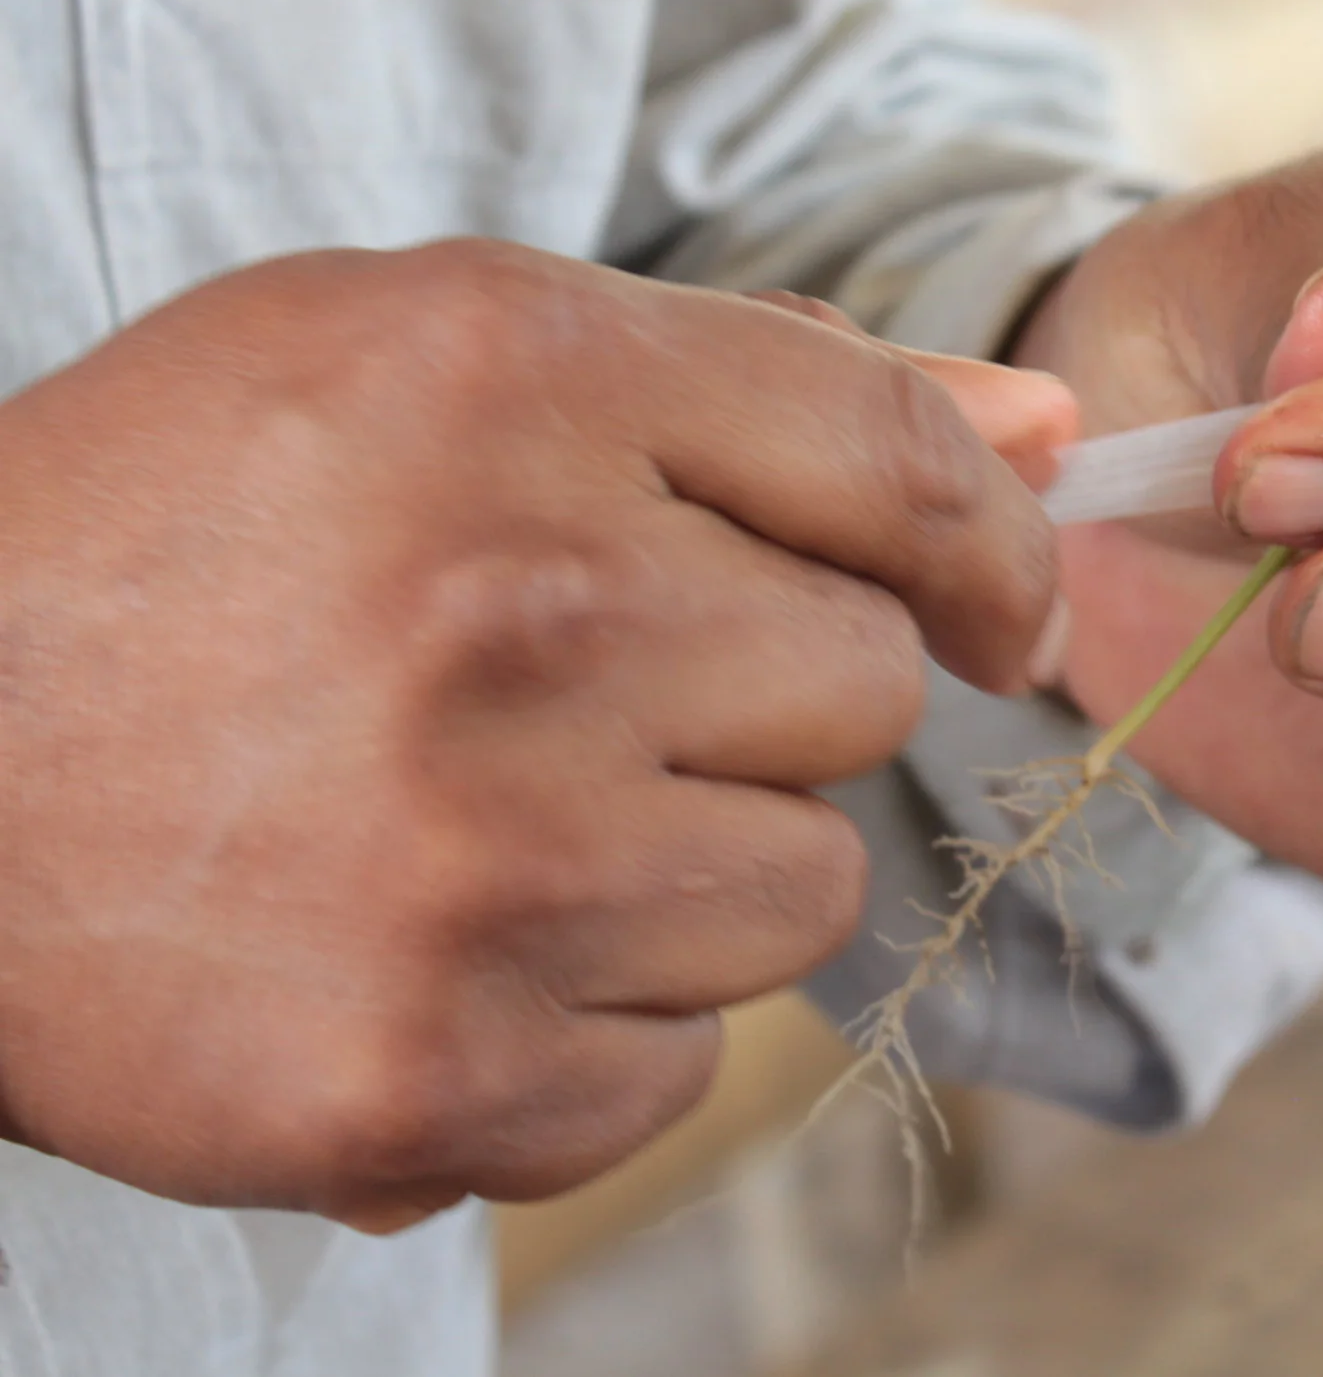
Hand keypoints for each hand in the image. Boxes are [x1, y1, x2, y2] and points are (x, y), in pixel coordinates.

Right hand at [0, 243, 1068, 1226]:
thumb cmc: (173, 538)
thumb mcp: (427, 362)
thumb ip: (754, 380)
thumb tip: (1040, 429)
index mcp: (516, 381)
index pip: (903, 462)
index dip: (992, 547)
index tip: (993, 607)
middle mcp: (521, 609)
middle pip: (863, 691)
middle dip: (762, 701)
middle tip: (570, 696)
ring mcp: (483, 859)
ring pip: (799, 893)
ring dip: (691, 873)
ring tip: (487, 826)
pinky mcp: (434, 1070)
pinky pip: (681, 1070)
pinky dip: (591, 1030)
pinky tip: (437, 950)